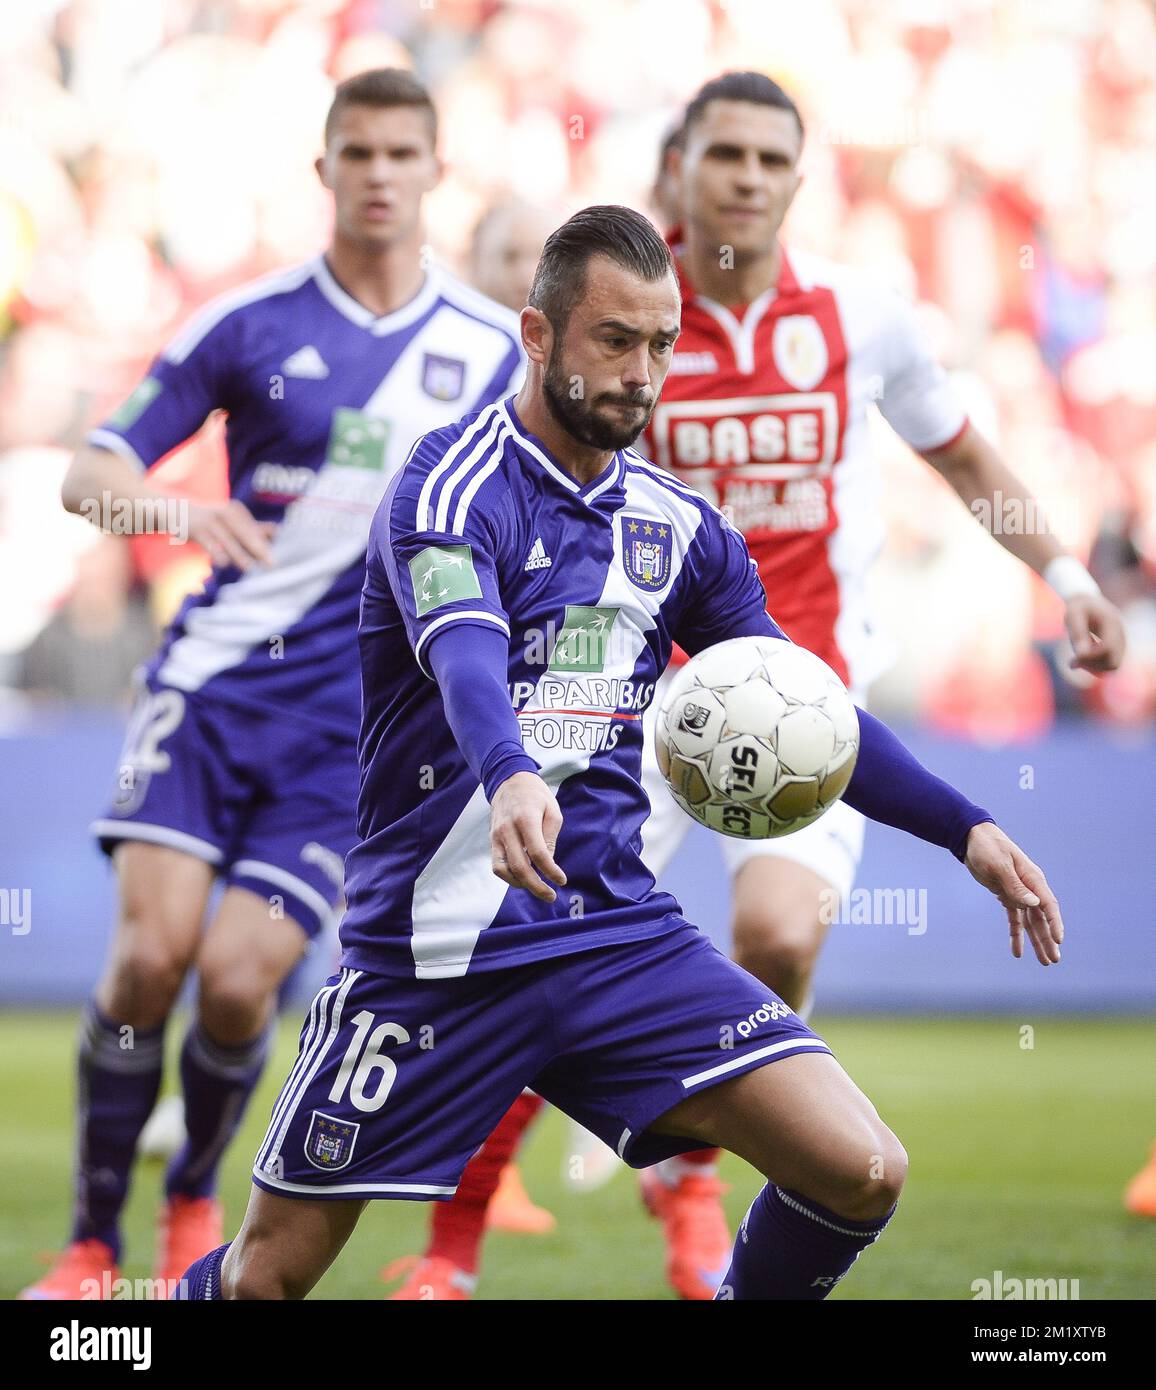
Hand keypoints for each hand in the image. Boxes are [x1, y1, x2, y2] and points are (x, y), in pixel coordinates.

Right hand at [187, 499, 275, 569]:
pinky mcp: (195, 529)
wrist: (175, 510)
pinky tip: (223, 563)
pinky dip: (216, 552)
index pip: (254, 530)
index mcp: (235, 511)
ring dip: (238, 554)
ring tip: (249, 568)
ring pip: (227, 540)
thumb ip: (252, 527)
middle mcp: (225, 513)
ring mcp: (210, 521)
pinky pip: (208, 543)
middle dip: (258, 549)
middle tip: (272, 564)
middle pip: (245, 533)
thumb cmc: (209, 520)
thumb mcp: (230, 520)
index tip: (282, 556)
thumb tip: (278, 531)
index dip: (266, 544)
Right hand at [490, 771, 566, 902]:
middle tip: (550, 896)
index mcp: (526, 819)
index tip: (562, 881)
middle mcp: (507, 829)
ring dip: (520, 884)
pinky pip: (496, 865)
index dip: (550, 871)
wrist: (509, 780)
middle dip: (536, 886)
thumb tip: (548, 864)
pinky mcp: (491, 840)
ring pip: (503, 870)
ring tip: (536, 888)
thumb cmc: (536, 795)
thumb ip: (550, 838)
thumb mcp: (552, 811)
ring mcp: (496, 836)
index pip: (538, 853)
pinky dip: (509, 876)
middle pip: (519, 866)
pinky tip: (523, 879)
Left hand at [964, 823, 1063, 965]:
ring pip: (1031, 922)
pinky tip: (1017, 952)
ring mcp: (1019, 893)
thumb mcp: (999, 865)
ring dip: (1037, 941)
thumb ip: (1016, 886)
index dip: (1054, 923)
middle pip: (1042, 918)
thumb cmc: (988, 847)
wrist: (972, 839)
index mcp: (1032, 879)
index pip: (1048, 905)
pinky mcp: (1006, 896)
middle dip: (1048, 939)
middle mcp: (1030, 888)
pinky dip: (1016, 934)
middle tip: (1054, 960)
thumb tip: (1035, 904)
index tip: (1059, 940)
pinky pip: (1014, 919)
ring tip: (1045, 962)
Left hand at [1065, 593, 1125, 672]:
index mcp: (1112, 624)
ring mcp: (1121, 642)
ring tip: (1073, 661)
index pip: (1108, 649)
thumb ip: (1077, 633)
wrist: (1088, 601)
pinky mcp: (1116, 648)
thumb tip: (1081, 654)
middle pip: (1113, 663)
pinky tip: (1079, 658)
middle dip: (1092, 666)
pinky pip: (1109, 663)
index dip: (1091, 657)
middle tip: (1073, 661)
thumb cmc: (1078, 606)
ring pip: (1112, 666)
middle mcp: (1121, 635)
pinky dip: (1094, 665)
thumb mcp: (1073, 615)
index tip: (1075, 656)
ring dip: (1092, 667)